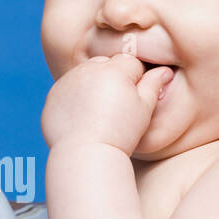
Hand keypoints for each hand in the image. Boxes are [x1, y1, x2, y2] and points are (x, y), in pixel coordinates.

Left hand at [41, 54, 172, 153]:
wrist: (86, 156)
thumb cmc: (120, 135)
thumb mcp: (144, 110)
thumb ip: (153, 85)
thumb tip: (164, 71)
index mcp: (114, 70)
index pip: (130, 63)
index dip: (135, 81)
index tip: (131, 102)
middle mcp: (88, 70)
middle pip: (106, 64)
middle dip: (112, 78)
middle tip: (114, 107)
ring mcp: (68, 81)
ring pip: (86, 74)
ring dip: (92, 85)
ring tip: (98, 113)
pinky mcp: (53, 95)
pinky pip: (68, 88)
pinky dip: (74, 97)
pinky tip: (82, 117)